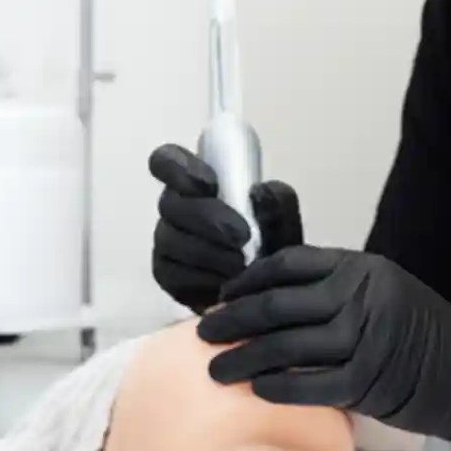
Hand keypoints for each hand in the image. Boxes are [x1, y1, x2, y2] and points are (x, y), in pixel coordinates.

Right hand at [149, 144, 302, 312]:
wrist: (270, 289)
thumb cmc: (271, 245)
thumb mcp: (283, 223)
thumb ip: (278, 202)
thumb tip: (258, 191)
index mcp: (198, 182)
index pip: (168, 161)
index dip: (179, 168)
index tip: (210, 184)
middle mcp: (176, 208)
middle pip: (171, 204)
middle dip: (207, 218)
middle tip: (242, 237)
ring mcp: (167, 241)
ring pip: (170, 240)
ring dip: (207, 252)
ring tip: (240, 266)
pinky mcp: (166, 275)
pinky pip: (172, 274)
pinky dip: (201, 278)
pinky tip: (223, 284)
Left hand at [197, 246, 450, 450]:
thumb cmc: (425, 339)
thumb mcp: (386, 294)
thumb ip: (338, 291)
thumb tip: (272, 300)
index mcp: (364, 268)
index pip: (289, 265)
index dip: (248, 281)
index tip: (223, 296)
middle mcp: (364, 295)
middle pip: (279, 304)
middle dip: (233, 320)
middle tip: (204, 333)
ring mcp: (368, 337)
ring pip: (287, 346)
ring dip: (244, 359)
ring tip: (217, 369)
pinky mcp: (370, 380)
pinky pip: (310, 384)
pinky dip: (278, 387)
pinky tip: (258, 390)